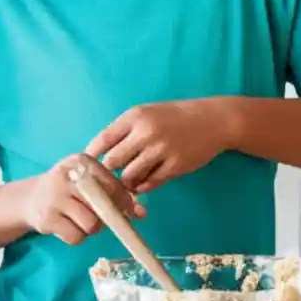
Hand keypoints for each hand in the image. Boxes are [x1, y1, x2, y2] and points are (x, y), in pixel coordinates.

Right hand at [20, 153, 144, 245]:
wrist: (31, 198)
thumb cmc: (70, 189)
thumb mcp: (91, 183)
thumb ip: (117, 194)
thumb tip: (141, 213)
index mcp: (82, 161)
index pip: (112, 185)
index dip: (123, 202)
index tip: (127, 211)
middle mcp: (68, 176)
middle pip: (104, 207)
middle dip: (105, 217)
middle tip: (96, 215)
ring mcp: (55, 197)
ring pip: (91, 225)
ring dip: (89, 229)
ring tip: (78, 219)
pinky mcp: (47, 218)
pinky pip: (75, 237)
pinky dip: (75, 237)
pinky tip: (66, 226)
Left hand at [86, 101, 229, 193]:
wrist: (212, 121)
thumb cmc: (173, 117)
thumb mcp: (146, 113)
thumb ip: (123, 130)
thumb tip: (97, 154)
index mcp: (134, 117)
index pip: (102, 140)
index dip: (91, 156)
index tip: (87, 165)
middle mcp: (145, 132)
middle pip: (112, 162)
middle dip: (108, 171)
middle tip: (110, 176)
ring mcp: (161, 150)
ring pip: (129, 176)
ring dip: (126, 182)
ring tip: (129, 179)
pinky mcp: (175, 166)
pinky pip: (149, 184)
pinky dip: (143, 186)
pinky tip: (145, 181)